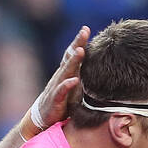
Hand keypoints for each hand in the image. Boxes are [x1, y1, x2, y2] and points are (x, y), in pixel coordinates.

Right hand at [17, 25, 89, 140]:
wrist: (44, 118)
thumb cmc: (63, 103)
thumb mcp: (76, 89)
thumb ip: (84, 79)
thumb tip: (103, 71)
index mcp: (66, 73)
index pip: (72, 54)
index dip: (78, 42)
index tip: (86, 29)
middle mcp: (60, 76)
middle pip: (69, 57)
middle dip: (77, 44)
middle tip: (84, 31)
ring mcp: (57, 86)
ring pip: (66, 71)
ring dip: (73, 61)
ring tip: (80, 51)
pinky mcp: (55, 99)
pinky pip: (61, 91)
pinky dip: (67, 85)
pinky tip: (74, 80)